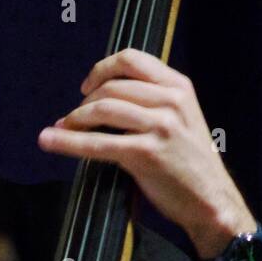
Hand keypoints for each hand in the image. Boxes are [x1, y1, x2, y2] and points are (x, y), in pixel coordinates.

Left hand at [38, 47, 256, 258]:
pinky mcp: (145, 154)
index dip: (101, 70)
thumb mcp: (182, 118)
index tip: (86, 87)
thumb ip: (154, 101)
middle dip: (84, 102)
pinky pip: (97, 144)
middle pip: (111, 86)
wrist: (211, 200)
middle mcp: (171, 101)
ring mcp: (159, 127)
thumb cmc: (191, 163)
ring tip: (63, 129)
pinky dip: (68, 142)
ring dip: (74, 119)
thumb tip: (106, 96)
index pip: (131, 60)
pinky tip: (50, 141)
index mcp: (179, 87)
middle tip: (73, 119)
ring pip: (101, 109)